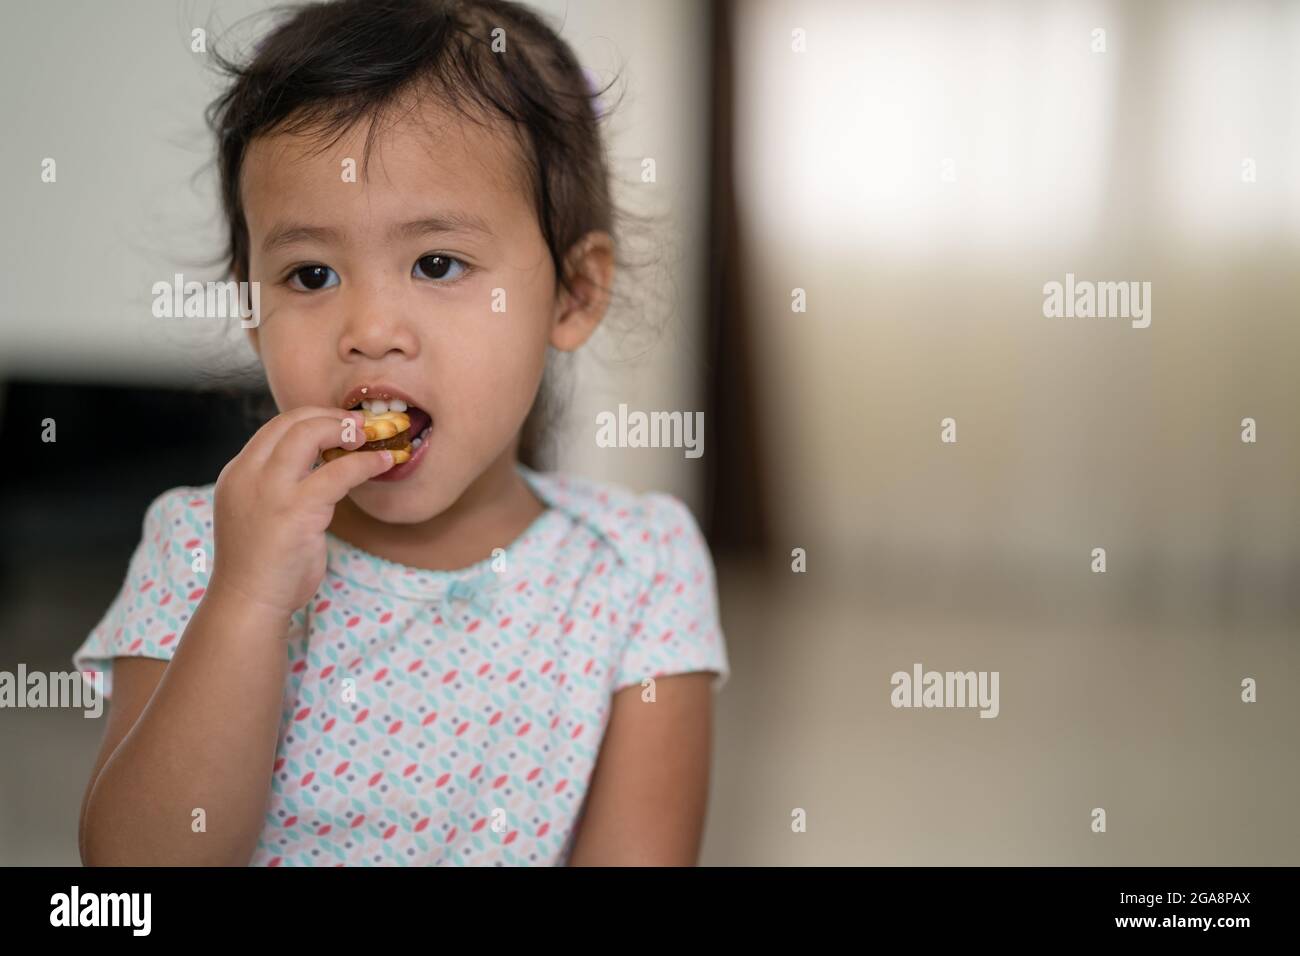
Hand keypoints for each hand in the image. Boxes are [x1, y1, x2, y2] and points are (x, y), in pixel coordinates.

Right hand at [207, 406, 393, 618]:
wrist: (248, 602)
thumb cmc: (262, 565)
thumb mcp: (259, 512)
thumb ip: (280, 485)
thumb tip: (321, 464)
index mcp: (237, 473)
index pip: (274, 427)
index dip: (312, 418)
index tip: (340, 425)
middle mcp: (247, 474)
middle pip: (291, 421)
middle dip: (331, 416)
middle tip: (361, 425)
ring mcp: (269, 489)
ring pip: (309, 434)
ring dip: (346, 429)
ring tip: (372, 436)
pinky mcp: (295, 508)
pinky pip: (339, 472)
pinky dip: (366, 463)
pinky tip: (383, 464)